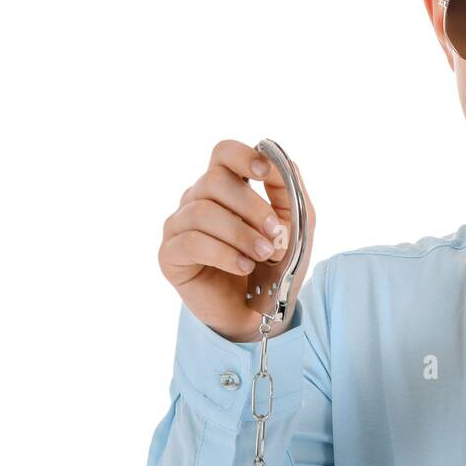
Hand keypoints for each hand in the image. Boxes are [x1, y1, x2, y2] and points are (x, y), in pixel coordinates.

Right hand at [159, 139, 316, 342]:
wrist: (260, 311)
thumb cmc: (274, 264)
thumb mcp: (295, 225)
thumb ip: (289, 191)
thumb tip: (277, 162)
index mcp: (225, 188)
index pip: (223, 153)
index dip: (242, 156)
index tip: (264, 172)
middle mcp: (196, 200)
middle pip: (213, 180)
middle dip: (252, 207)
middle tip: (276, 235)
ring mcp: (179, 226)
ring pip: (203, 211)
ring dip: (241, 234)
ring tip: (263, 255)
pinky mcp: (170, 255)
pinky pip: (192, 242)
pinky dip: (225, 254)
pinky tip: (243, 267)